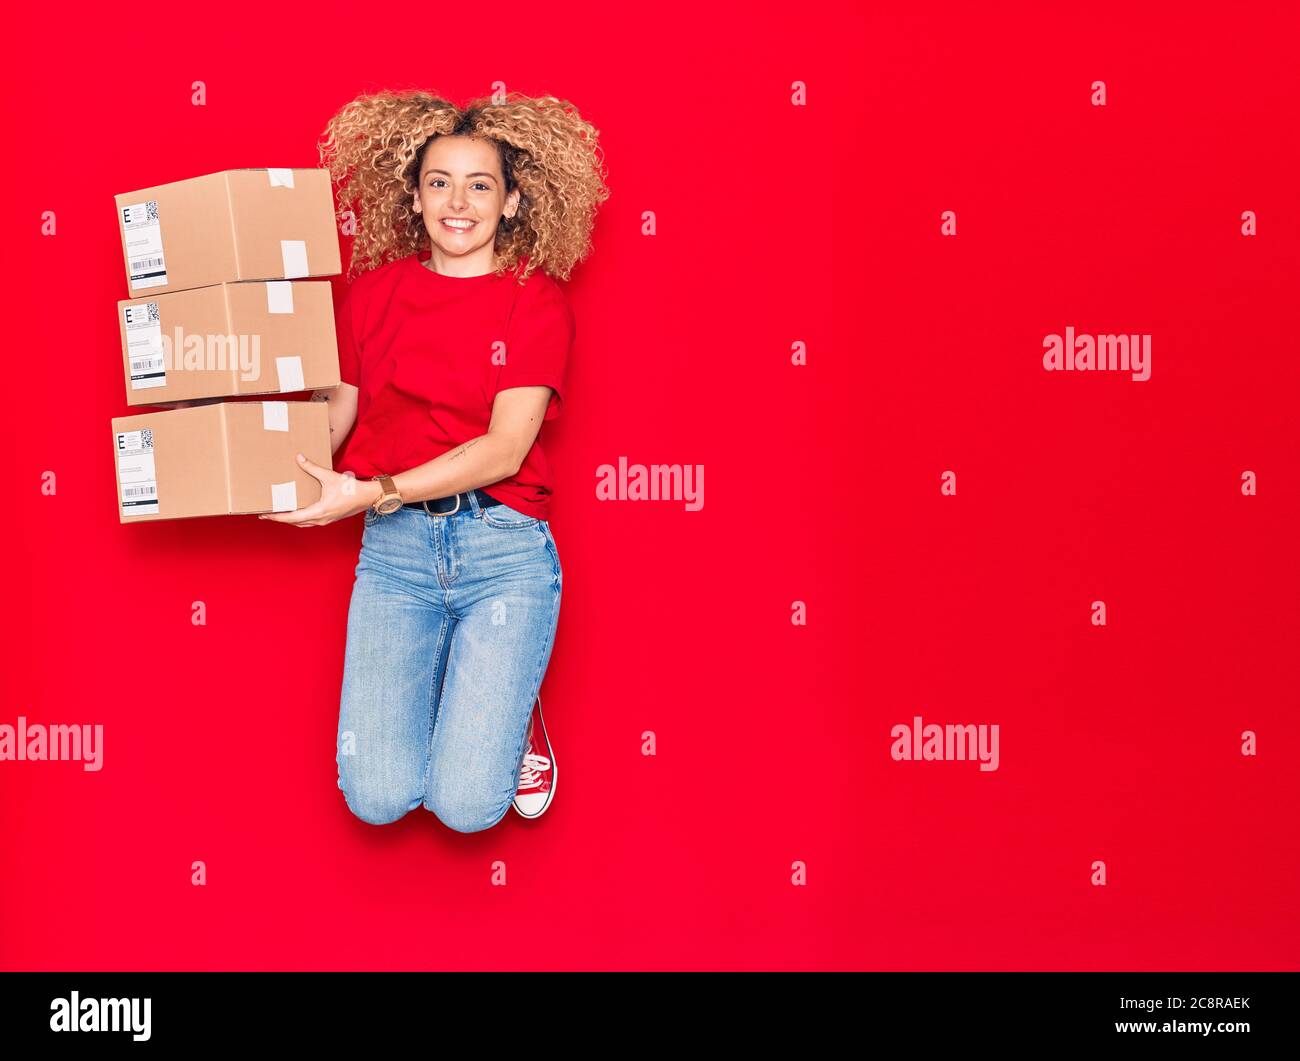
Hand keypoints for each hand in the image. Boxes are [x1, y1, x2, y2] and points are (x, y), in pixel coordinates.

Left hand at [259, 454, 379, 526]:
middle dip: (280, 518)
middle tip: (266, 513)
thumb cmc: (351, 489)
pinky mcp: (329, 519)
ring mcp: (325, 521)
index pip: (292, 517)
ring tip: (279, 513)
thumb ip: (312, 468)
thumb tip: (299, 458)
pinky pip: (310, 521)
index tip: (265, 515)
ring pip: (302, 523)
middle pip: (295, 522)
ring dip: (290, 519)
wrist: (367, 497)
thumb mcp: (329, 477)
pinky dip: (300, 518)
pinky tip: (297, 511)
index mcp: (319, 511)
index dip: (277, 516)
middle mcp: (320, 519)